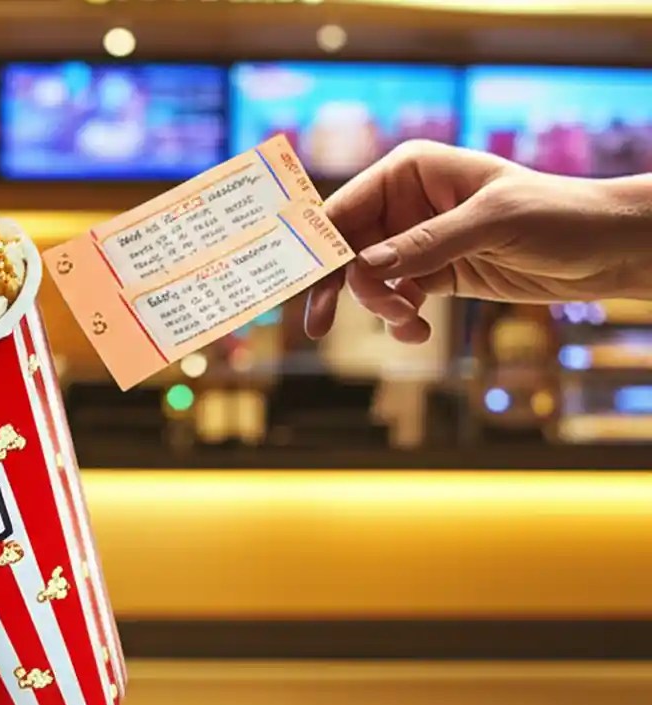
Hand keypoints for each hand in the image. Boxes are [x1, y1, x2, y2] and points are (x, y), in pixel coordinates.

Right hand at [304, 140, 651, 342]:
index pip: (345, 207)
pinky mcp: (433, 273)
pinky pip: (394, 299)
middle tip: (318, 326)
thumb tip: (365, 268)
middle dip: (341, 287)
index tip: (297, 280)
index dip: (316, 244)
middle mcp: (406, 203)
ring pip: (367, 280)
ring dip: (379, 307)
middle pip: (346, 248)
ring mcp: (417, 240)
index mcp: (411, 171)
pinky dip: (399, 320)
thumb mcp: (492, 222)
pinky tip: (418, 332)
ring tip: (410, 323)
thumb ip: (427, 244)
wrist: (608, 250)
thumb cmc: (559, 215)